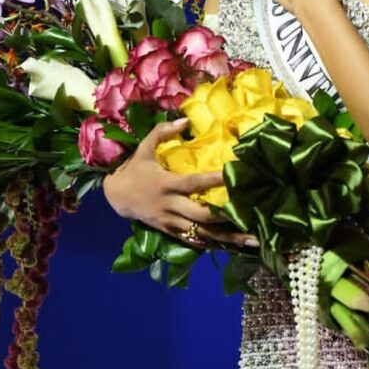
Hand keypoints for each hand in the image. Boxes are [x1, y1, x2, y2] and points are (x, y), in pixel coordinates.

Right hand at [102, 119, 257, 249]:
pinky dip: (214, 245)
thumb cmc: (134, 169)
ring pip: (202, 234)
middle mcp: (171, 206)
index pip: (195, 182)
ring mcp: (171, 222)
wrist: (115, 196)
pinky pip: (194, 241)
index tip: (234, 175)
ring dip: (227, 239)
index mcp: (167, 184)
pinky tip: (233, 249)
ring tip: (253, 242)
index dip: (214, 180)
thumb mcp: (144, 147)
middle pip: (201, 216)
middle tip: (253, 218)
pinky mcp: (170, 232)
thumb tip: (185, 120)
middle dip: (227, 218)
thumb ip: (163, 132)